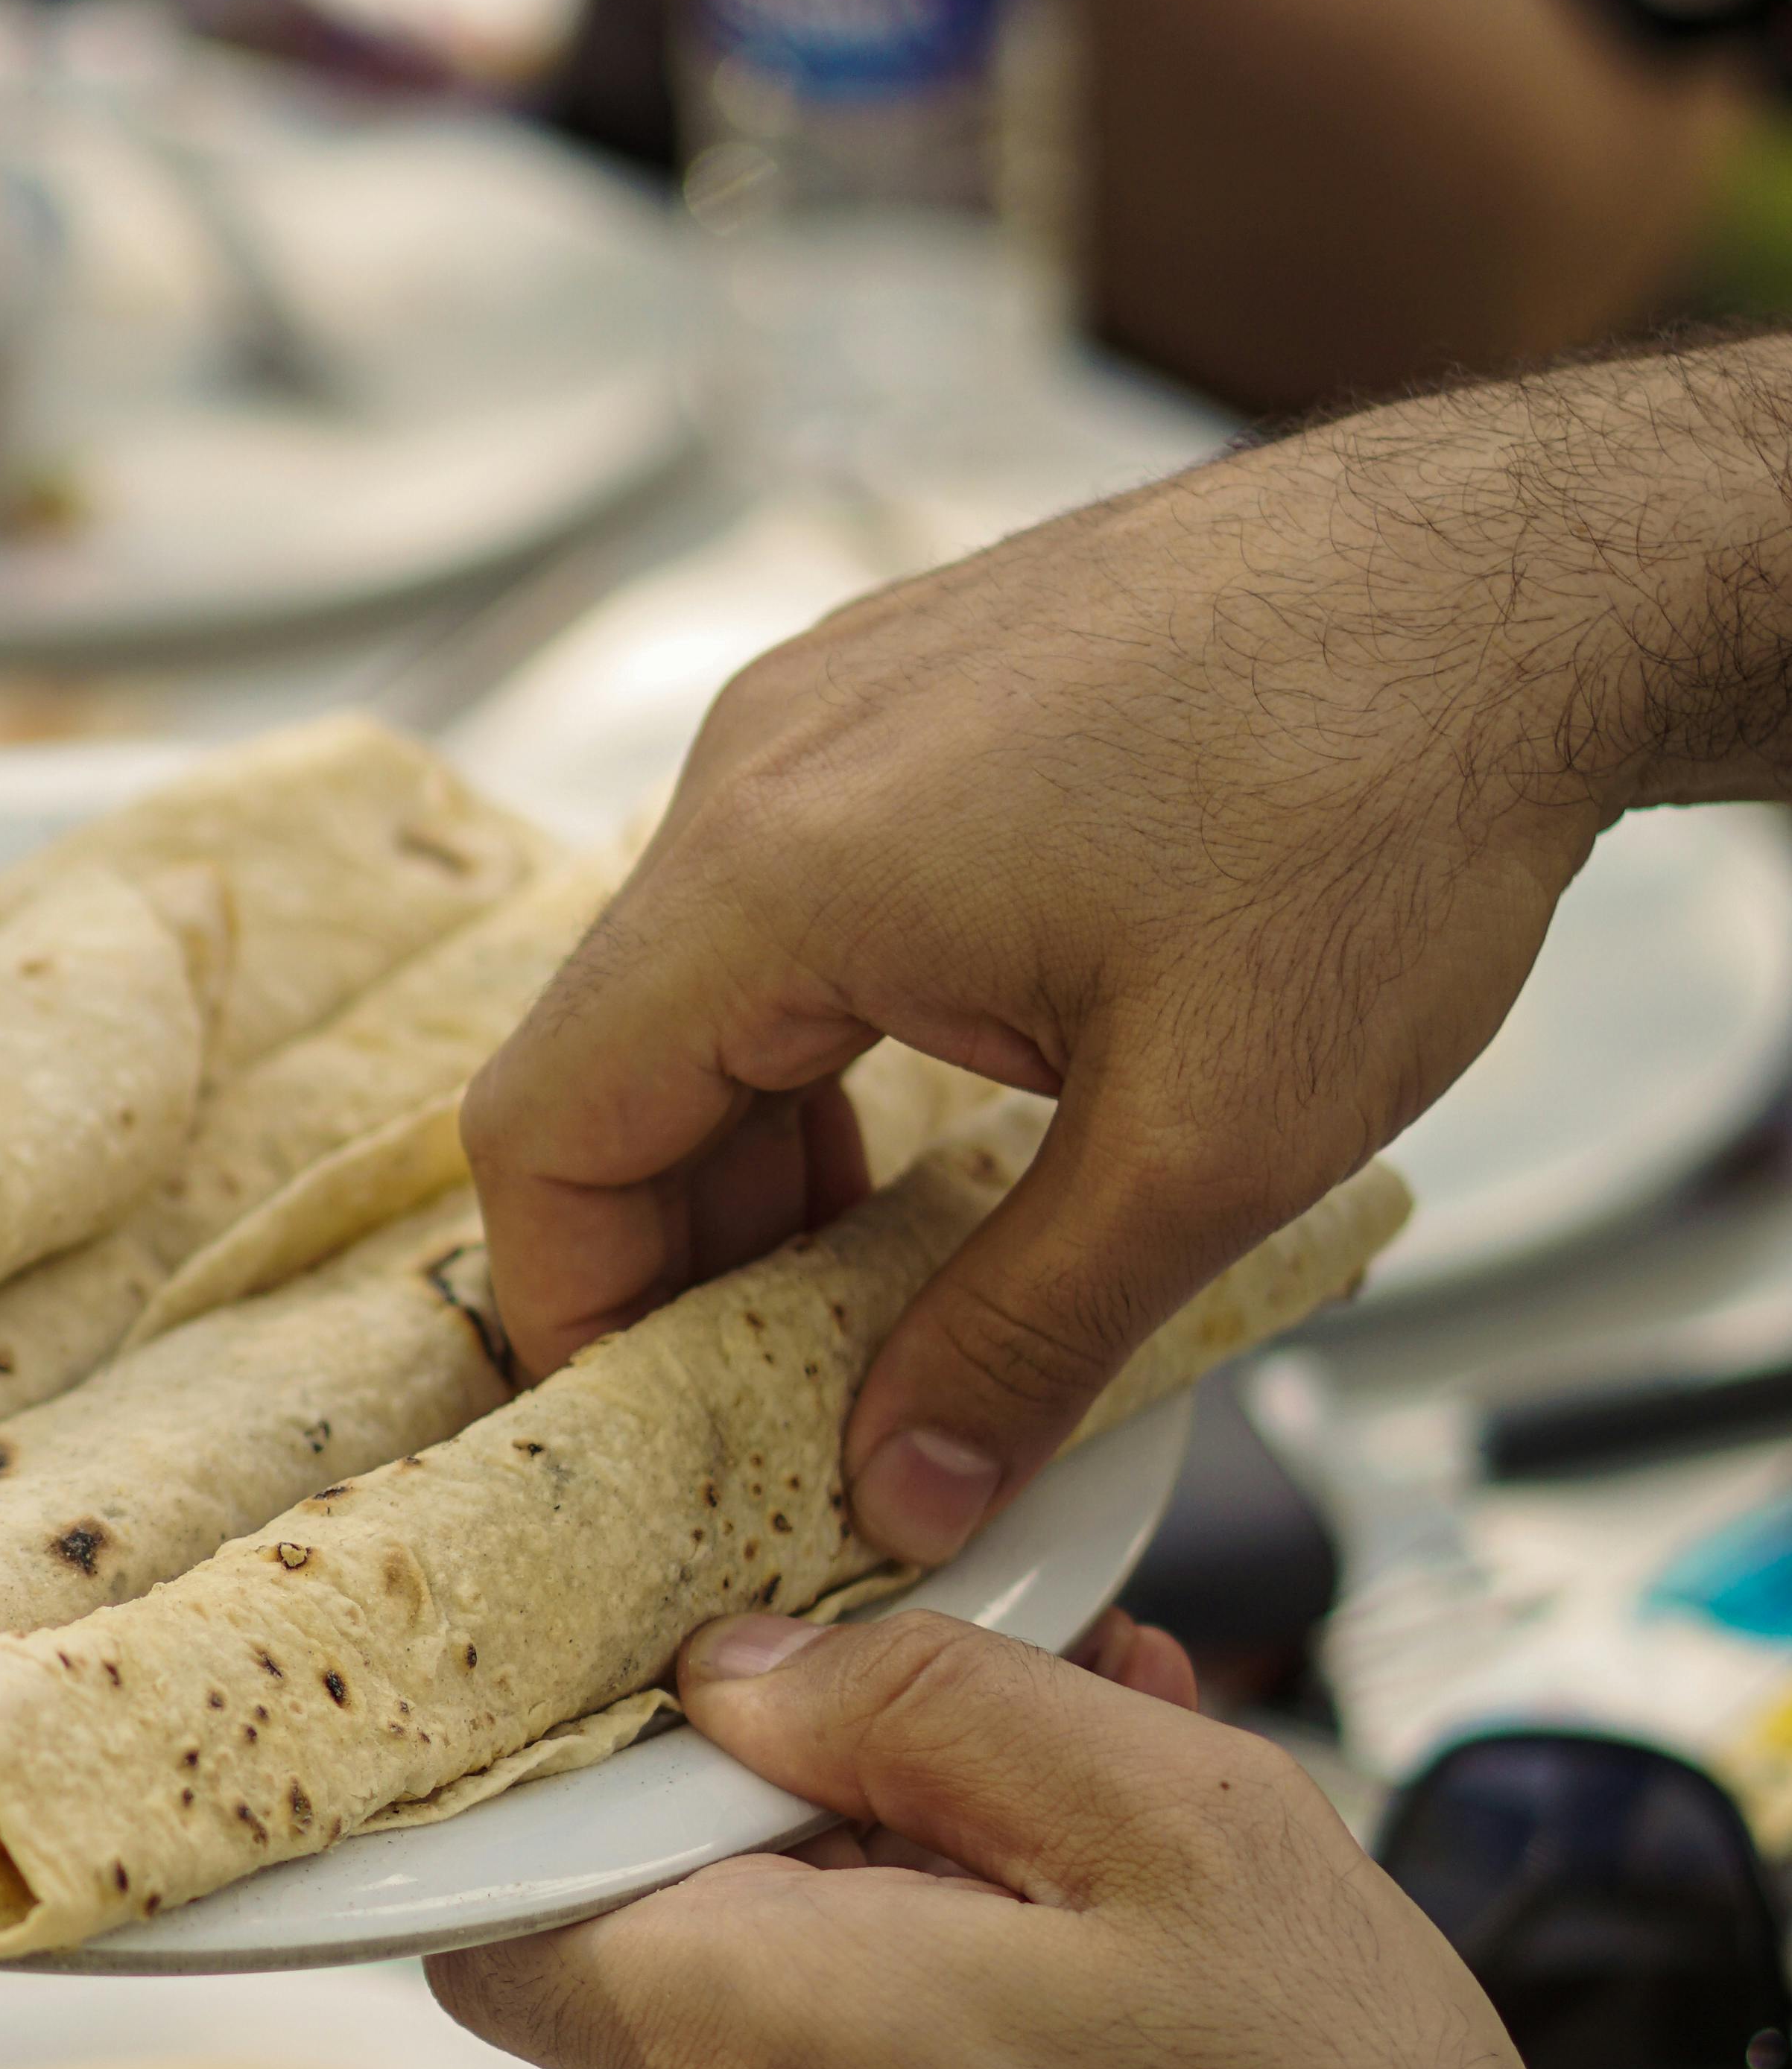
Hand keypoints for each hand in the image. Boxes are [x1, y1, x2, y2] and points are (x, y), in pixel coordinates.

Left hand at [431, 1613, 1791, 2068]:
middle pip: (663, 1948)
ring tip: (1105, 1930)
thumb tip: (744, 1673)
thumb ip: (923, 1702)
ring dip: (895, 1961)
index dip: (616, 1780)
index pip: (503, 1888)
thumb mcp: (1179, 1826)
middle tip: (1025, 1799)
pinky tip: (1097, 2055)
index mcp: (748, 2032)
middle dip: (821, 1846)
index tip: (764, 1728)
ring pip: (762, 2055)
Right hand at [465, 385, 1637, 1561]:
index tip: (649, 1429)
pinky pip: (788, 895)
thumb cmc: (1384, 796)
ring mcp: (828, 707)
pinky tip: (940, 1125)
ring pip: (702, 979)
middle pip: (611, 1057)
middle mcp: (763, 763)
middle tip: (786, 1398)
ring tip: (882, 1288)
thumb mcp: (1209, 1140)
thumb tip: (905, 1490)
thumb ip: (1024, 1337)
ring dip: (758, 1148)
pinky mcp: (904, 690)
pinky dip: (821, 1039)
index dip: (571, 1307)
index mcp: (780, 868)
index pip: (550, 1129)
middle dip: (681, 1251)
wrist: (1518, 578)